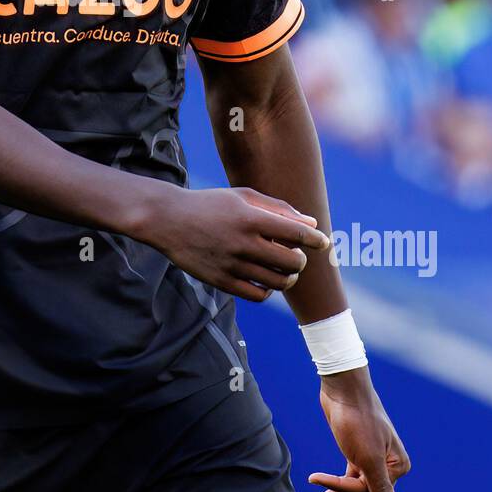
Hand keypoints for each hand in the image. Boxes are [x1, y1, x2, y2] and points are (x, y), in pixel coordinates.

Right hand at [146, 184, 329, 302]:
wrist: (169, 220)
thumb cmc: (211, 204)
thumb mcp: (243, 196)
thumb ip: (278, 208)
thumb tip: (312, 224)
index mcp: (250, 218)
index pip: (296, 233)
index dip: (316, 240)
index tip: (322, 242)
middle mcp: (242, 242)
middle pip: (292, 262)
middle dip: (301, 260)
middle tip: (296, 254)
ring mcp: (231, 264)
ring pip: (278, 281)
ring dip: (289, 277)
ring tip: (285, 269)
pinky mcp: (221, 281)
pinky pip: (258, 295)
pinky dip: (269, 290)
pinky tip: (266, 280)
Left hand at [310, 370, 410, 491]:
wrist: (342, 389)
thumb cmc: (357, 421)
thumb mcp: (368, 458)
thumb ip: (381, 490)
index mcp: (397, 467)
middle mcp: (389, 465)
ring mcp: (373, 458)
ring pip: (357, 488)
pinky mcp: (359, 451)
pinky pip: (351, 476)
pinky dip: (338, 482)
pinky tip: (322, 487)